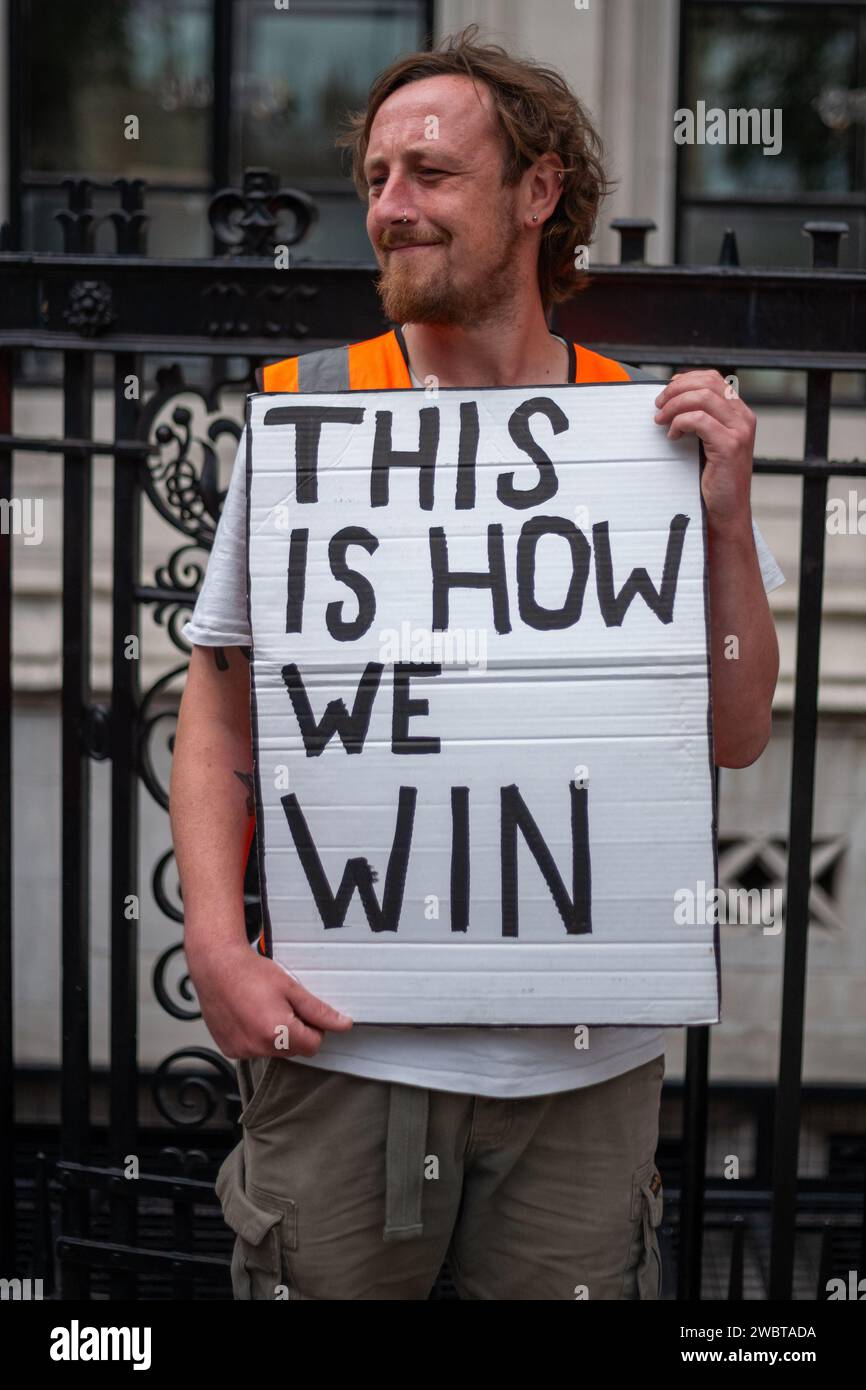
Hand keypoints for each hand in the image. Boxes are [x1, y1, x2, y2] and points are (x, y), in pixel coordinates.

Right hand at [189, 941, 353, 1059]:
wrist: (215, 966)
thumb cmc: (251, 972)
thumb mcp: (291, 988)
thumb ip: (319, 1011)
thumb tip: (344, 1025)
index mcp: (278, 1033)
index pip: (313, 1045)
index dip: (313, 1028)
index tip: (302, 1010)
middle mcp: (258, 1048)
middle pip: (293, 1050)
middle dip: (294, 1031)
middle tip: (281, 1005)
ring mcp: (241, 1051)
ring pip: (273, 1051)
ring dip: (274, 1036)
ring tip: (262, 1008)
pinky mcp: (229, 1050)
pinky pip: (253, 1050)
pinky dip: (255, 1037)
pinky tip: (248, 1015)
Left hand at [653, 370, 753, 535]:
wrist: (726, 511)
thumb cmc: (713, 480)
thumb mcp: (708, 444)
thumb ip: (700, 422)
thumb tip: (670, 402)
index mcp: (739, 413)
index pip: (713, 379)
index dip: (686, 380)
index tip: (666, 393)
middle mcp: (743, 417)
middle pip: (707, 382)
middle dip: (676, 390)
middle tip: (658, 406)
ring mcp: (739, 430)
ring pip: (702, 397)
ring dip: (675, 405)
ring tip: (661, 420)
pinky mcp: (730, 445)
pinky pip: (699, 420)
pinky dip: (680, 423)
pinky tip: (673, 436)